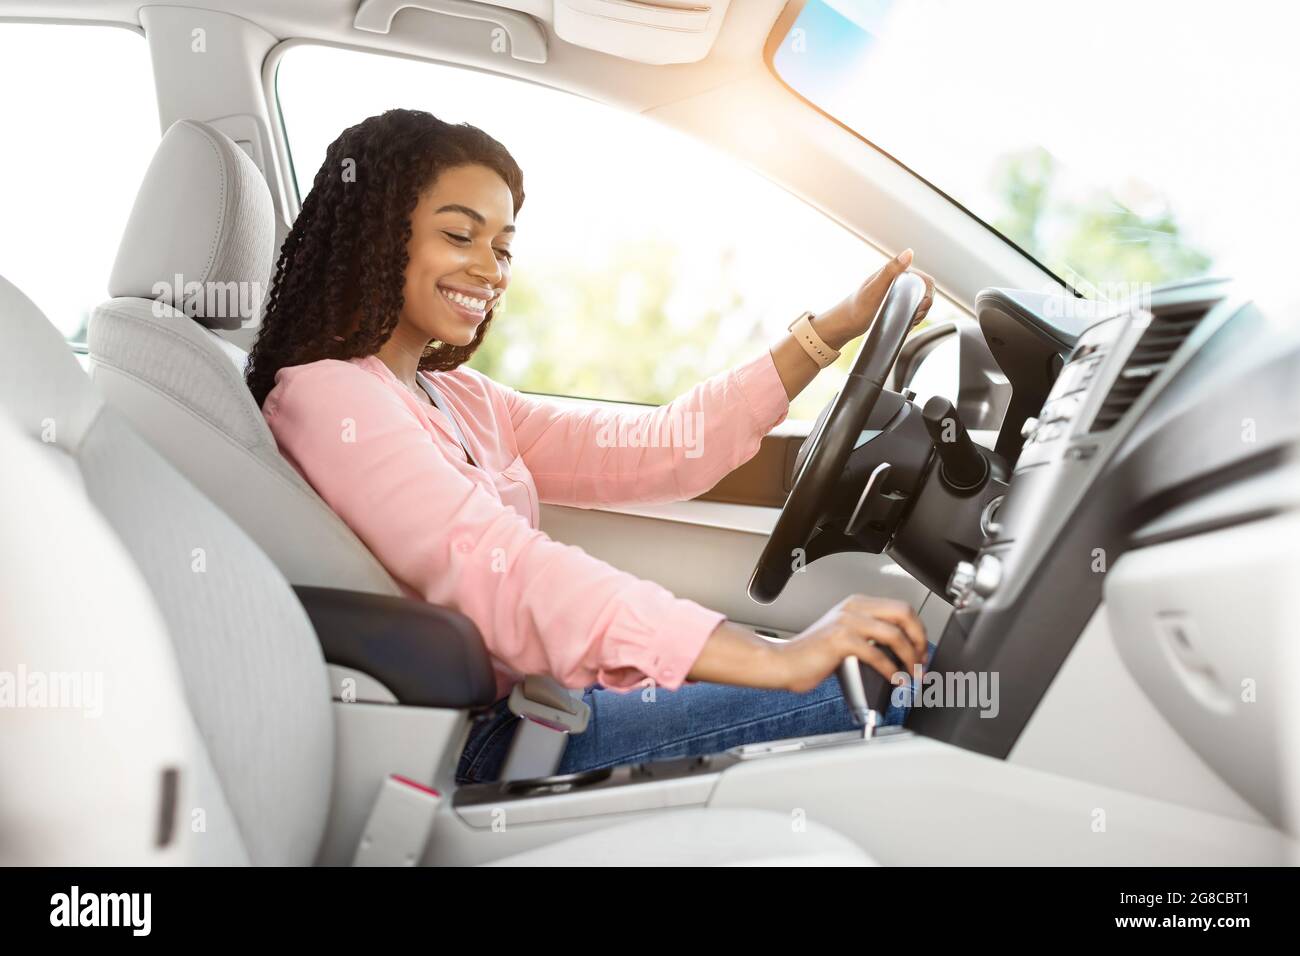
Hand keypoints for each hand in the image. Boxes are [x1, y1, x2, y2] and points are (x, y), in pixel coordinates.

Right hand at [769, 595, 926, 692]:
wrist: (783, 663)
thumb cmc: (810, 655)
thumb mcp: (844, 636)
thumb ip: (869, 637)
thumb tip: (899, 653)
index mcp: (856, 604)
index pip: (901, 608)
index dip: (917, 631)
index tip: (920, 652)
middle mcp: (853, 608)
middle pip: (904, 614)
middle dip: (919, 640)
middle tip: (921, 662)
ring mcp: (847, 622)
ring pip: (895, 634)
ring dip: (909, 658)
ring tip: (911, 675)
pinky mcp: (841, 640)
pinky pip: (878, 655)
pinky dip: (891, 671)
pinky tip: (894, 680)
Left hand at [813, 249, 935, 349]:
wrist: (843, 325)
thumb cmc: (856, 308)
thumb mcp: (874, 289)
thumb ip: (891, 270)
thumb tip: (909, 252)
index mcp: (896, 273)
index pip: (926, 280)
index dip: (928, 295)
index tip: (919, 308)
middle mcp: (898, 281)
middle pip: (925, 292)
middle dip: (924, 306)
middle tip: (912, 317)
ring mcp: (897, 293)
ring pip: (921, 302)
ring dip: (920, 313)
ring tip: (908, 321)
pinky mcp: (895, 305)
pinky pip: (913, 310)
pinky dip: (914, 318)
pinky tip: (906, 323)